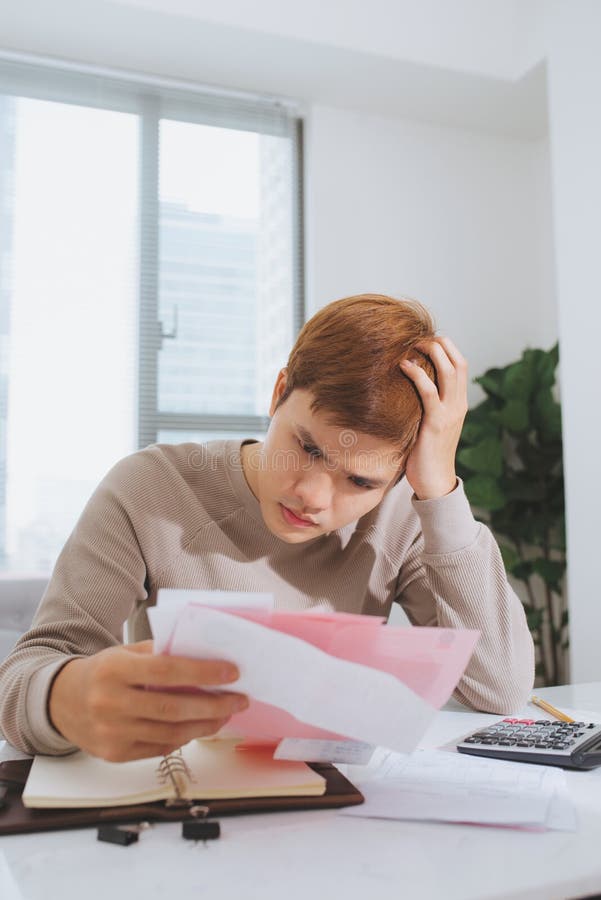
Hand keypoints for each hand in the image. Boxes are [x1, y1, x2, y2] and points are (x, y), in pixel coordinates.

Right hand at [48, 640, 248, 761]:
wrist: (60, 701)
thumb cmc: (102, 672)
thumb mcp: (124, 653)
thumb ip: (159, 654)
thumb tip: (203, 658)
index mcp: (114, 670)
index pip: (167, 671)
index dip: (203, 673)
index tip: (231, 672)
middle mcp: (111, 703)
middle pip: (173, 708)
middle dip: (214, 705)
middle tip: (239, 699)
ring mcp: (112, 733)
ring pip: (171, 732)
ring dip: (205, 724)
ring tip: (225, 713)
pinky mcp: (115, 754)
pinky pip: (160, 747)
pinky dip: (185, 737)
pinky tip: (200, 726)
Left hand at [399, 336, 467, 499]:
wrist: (434, 482)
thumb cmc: (426, 454)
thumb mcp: (430, 424)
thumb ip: (426, 406)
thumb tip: (404, 389)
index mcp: (459, 403)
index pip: (461, 365)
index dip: (447, 347)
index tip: (427, 337)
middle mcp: (459, 405)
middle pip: (458, 362)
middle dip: (440, 343)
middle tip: (417, 336)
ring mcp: (450, 414)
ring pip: (448, 371)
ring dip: (431, 352)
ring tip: (411, 343)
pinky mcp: (436, 424)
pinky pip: (429, 392)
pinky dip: (417, 374)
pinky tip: (403, 365)